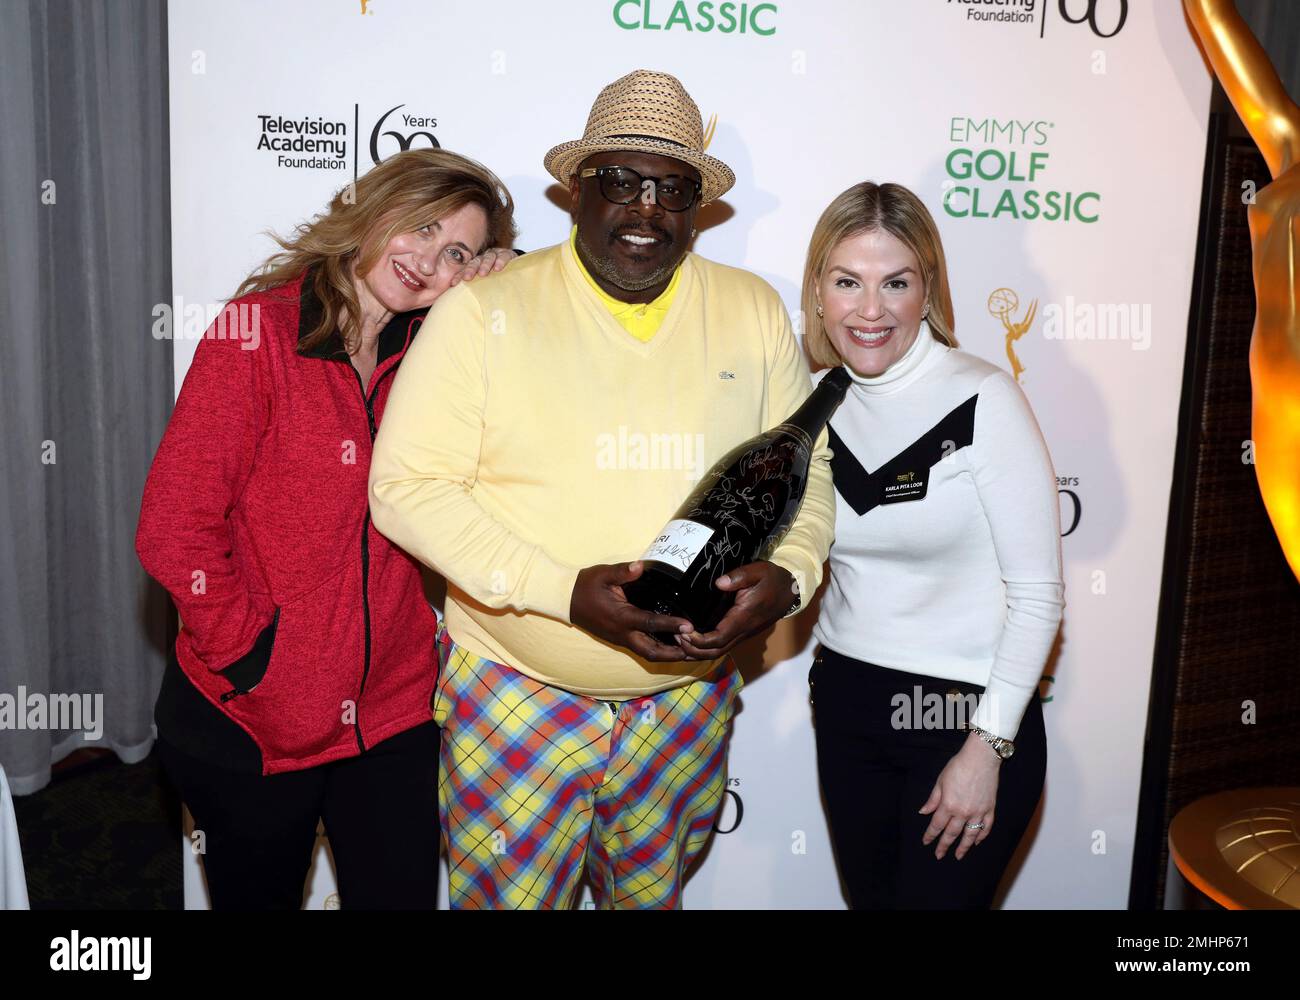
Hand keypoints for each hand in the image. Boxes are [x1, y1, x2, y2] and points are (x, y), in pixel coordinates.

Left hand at [449, 247, 516, 285]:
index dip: (459, 276)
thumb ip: (475, 290)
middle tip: (467, 278)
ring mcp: (495, 255)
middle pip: (475, 262)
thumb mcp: (485, 285)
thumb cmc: (498, 279)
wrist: (517, 268)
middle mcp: (484, 259)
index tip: (454, 284)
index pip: (465, 269)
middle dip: (470, 270)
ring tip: (483, 274)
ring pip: (488, 258)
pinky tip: (498, 268)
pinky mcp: (507, 254)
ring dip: (484, 266)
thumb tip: (462, 304)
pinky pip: (503, 256)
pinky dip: (500, 261)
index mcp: (476, 265)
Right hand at [569, 561, 693, 661]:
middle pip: (652, 652)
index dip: (671, 625)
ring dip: (668, 654)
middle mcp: (622, 633)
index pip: (650, 623)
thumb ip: (623, 572)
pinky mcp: (620, 639)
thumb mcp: (603, 574)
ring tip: (689, 649)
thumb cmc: (586, 586)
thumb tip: (640, 566)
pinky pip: (642, 649)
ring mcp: (620, 639)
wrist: (566, 600)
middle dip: (674, 653)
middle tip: (695, 648)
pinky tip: (672, 644)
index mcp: (621, 617)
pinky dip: (658, 650)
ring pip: (648, 654)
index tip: (689, 625)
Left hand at [674, 561, 794, 659]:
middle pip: (715, 652)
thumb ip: (739, 576)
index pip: (718, 638)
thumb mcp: (758, 571)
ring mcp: (742, 635)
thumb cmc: (772, 579)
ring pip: (718, 653)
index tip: (684, 631)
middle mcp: (743, 631)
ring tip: (679, 639)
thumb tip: (719, 583)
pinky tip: (692, 639)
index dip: (699, 640)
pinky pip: (722, 647)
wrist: (790, 590)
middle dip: (693, 649)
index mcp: (743, 618)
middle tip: (675, 635)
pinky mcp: (741, 634)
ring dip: (698, 651)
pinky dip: (705, 648)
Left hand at [918, 731, 1001, 859]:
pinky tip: (977, 842)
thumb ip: (933, 799)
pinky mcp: (990, 809)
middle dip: (944, 845)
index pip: (937, 825)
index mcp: (948, 805)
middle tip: (939, 855)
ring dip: (963, 847)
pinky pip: (986, 827)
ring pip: (970, 835)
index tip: (926, 842)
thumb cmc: (958, 766)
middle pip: (952, 833)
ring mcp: (978, 812)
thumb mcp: (940, 781)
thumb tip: (924, 812)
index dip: (930, 835)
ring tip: (958, 855)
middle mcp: (963, 812)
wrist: (981, 758)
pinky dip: (982, 836)